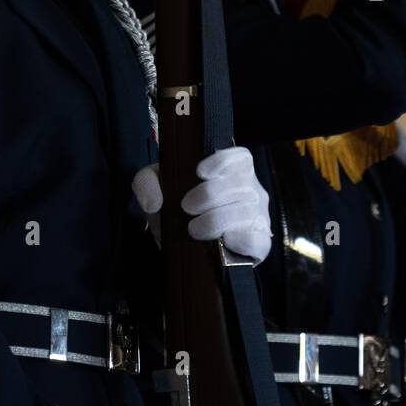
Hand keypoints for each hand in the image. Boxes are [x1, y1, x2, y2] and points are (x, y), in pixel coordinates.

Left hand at [130, 147, 272, 264]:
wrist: (182, 248)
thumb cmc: (176, 211)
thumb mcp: (157, 190)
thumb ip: (146, 183)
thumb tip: (154, 202)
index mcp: (232, 172)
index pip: (241, 157)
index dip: (224, 161)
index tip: (199, 172)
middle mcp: (250, 191)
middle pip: (241, 184)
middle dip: (211, 195)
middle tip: (186, 208)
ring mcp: (258, 218)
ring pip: (247, 211)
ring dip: (218, 219)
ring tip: (195, 230)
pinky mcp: (259, 246)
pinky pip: (259, 240)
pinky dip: (243, 239)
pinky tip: (225, 240)